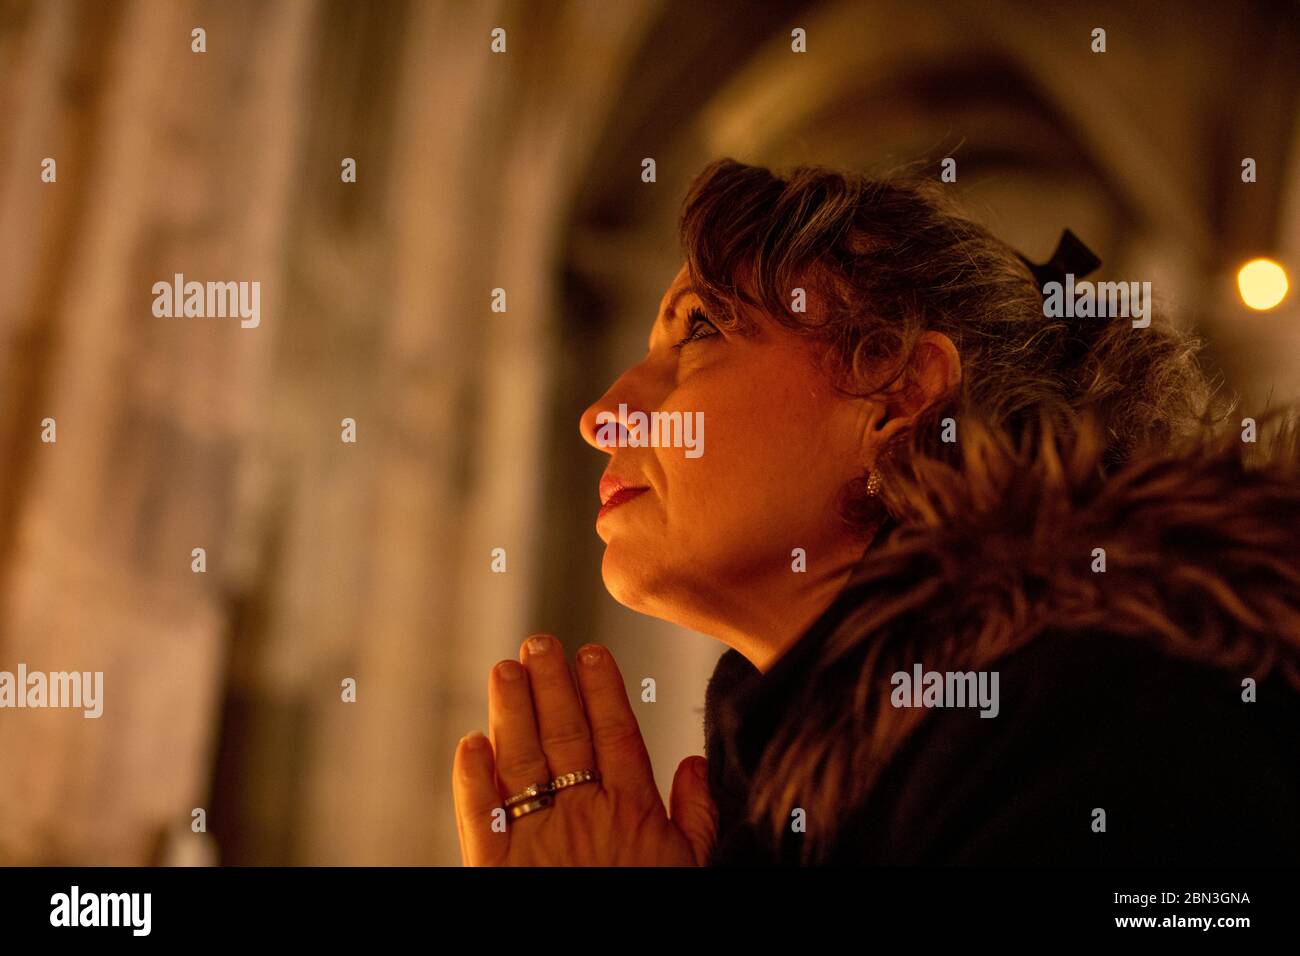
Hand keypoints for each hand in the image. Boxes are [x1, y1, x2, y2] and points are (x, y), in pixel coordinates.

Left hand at [453, 634, 717, 865]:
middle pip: (564, 734)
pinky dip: (473, 778)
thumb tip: (696, 762)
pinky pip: (482, 816)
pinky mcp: (499, 870)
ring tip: (504, 670)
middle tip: (537, 642)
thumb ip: (696, 815)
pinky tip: (470, 743)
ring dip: (511, 711)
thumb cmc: (652, 917)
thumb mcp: (693, 868)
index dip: (600, 688)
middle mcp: (582, 814)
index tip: (589, 653)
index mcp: (632, 810)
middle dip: (551, 683)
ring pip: (521, 760)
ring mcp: (538, 839)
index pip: (614, 732)